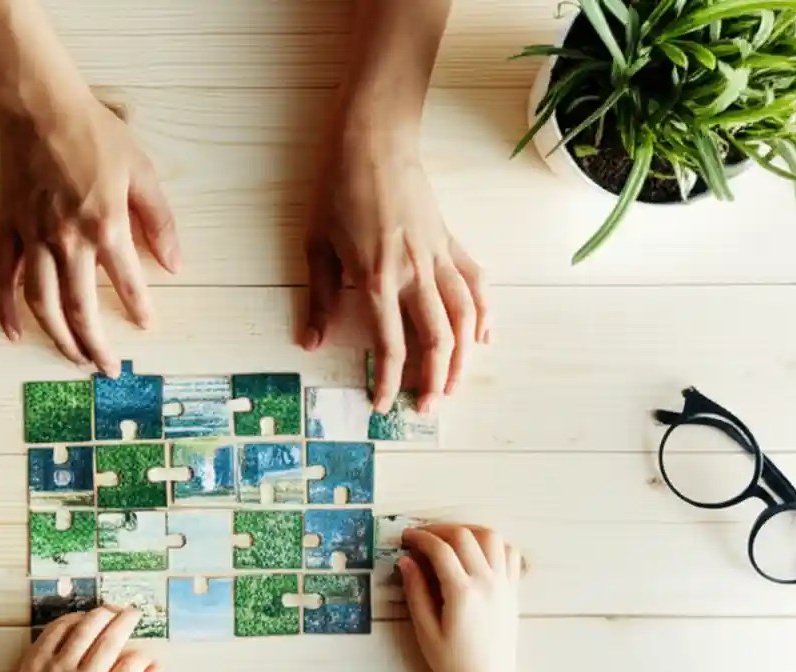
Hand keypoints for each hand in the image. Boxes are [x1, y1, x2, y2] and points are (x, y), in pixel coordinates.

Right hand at [0, 96, 179, 375]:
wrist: (40, 107)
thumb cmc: (95, 134)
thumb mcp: (142, 172)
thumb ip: (160, 222)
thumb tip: (175, 264)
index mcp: (105, 226)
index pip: (127, 284)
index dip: (139, 310)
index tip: (146, 326)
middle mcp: (67, 240)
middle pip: (80, 308)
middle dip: (95, 345)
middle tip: (107, 369)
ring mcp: (33, 237)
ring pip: (42, 303)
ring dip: (58, 337)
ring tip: (73, 358)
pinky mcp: (9, 228)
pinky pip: (3, 276)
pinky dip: (5, 308)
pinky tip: (15, 332)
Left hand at [0, 607, 159, 671]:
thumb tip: (152, 668)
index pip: (130, 668)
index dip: (142, 655)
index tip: (143, 650)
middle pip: (111, 641)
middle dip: (127, 621)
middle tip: (133, 612)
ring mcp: (55, 671)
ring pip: (86, 629)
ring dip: (103, 613)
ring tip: (112, 608)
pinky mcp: (34, 660)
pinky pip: (57, 629)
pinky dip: (72, 618)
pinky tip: (81, 617)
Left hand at [302, 125, 488, 413]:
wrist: (373, 141)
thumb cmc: (337, 189)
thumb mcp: (316, 245)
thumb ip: (320, 298)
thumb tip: (312, 343)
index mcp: (378, 278)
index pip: (389, 344)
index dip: (387, 380)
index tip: (382, 404)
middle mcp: (415, 273)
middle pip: (436, 339)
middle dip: (434, 380)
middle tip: (426, 408)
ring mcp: (438, 256)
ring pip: (464, 317)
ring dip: (463, 356)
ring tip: (456, 384)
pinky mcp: (450, 240)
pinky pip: (475, 281)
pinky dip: (483, 311)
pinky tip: (483, 335)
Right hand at [400, 525, 527, 671]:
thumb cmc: (455, 663)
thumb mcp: (426, 631)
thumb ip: (415, 592)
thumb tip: (406, 561)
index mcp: (462, 593)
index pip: (440, 549)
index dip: (420, 538)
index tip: (407, 538)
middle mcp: (487, 583)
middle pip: (464, 536)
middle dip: (439, 529)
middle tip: (423, 536)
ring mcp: (504, 585)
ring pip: (491, 537)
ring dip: (468, 530)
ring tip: (450, 538)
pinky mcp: (513, 591)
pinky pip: (510, 553)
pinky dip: (494, 544)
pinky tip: (477, 551)